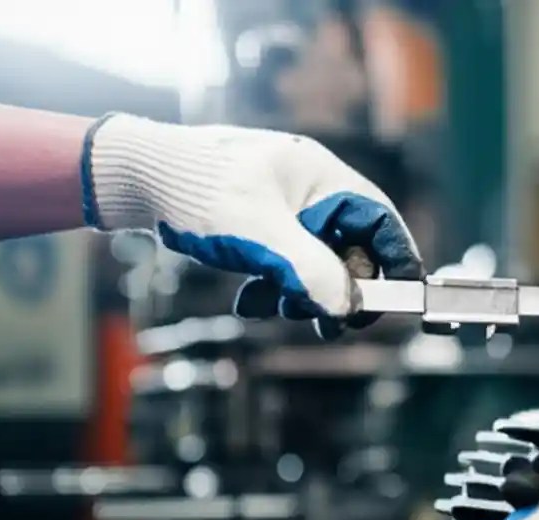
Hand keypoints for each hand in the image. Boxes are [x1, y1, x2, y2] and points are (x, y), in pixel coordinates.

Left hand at [81, 114, 420, 337]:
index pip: (381, 222)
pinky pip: (288, 266)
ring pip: (318, 265)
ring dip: (303, 294)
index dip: (396, 262)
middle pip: (352, 251)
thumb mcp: (259, 232)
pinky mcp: (266, 230)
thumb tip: (346, 306)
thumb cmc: (197, 186)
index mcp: (323, 179)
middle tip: (329, 321)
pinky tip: (252, 299)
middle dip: (338, 289)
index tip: (402, 300)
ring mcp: (289, 212)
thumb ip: (308, 269)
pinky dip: (277, 288)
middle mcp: (313, 193)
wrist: (137, 178)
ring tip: (277, 307)